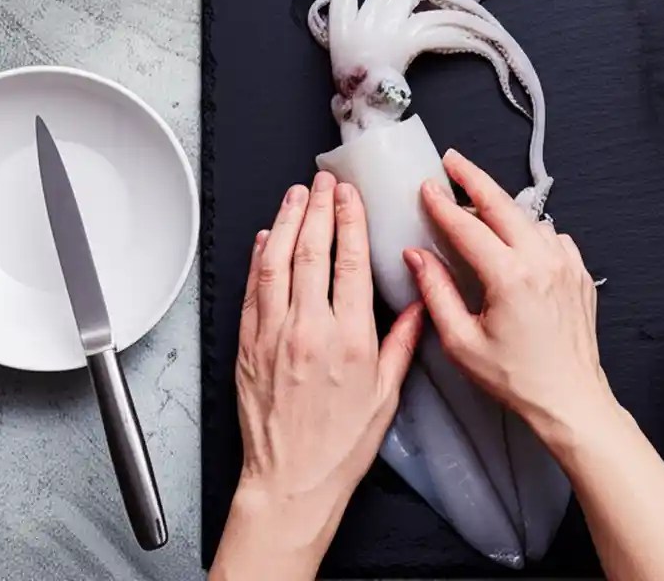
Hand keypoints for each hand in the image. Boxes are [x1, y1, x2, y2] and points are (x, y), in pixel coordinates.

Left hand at [212, 172, 423, 580]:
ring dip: (287, 222)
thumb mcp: (387, 394)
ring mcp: (272, 335)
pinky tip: (268, 239)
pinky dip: (259, 259)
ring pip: (276, 263)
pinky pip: (252, 290)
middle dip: (318, 209)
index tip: (350, 197)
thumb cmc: (340, 445)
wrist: (291, 481)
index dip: (349, 221)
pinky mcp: (247, 346)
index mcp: (348, 338)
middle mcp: (307, 329)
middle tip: (323, 182)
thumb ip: (402, 343)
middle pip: (311, 251)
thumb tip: (416, 304)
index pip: (348, 262)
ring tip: (296, 195)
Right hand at [403, 150, 619, 451]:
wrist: (570, 400)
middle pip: (502, 204)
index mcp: (510, 277)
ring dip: (503, 206)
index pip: (467, 226)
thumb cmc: (517, 379)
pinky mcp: (579, 274)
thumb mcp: (462, 342)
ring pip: (530, 218)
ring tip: (478, 201)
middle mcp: (542, 262)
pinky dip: (532, 231)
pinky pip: (553, 238)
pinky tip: (517, 240)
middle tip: (453, 161)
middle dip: (474, 178)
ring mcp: (566, 265)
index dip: (442, 204)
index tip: (426, 188)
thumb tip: (417, 257)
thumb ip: (436, 293)